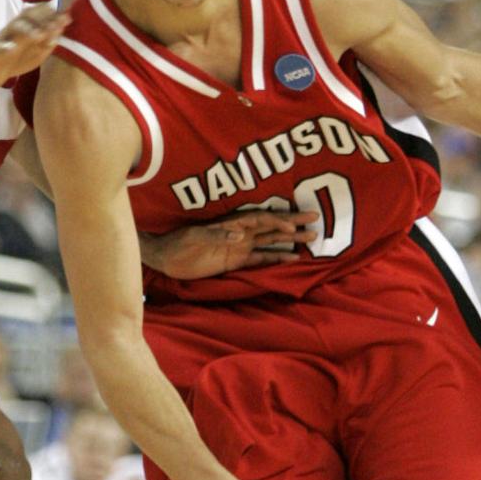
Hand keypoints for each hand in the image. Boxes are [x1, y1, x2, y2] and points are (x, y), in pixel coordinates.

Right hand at [0, 4, 69, 87]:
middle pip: (30, 19)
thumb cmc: (13, 54)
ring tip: (38, 34)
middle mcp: (15, 28)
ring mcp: (4, 39)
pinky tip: (10, 48)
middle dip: (45, 21)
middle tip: (60, 23)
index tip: (68, 18)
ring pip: (15, 31)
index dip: (53, 16)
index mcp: (25, 25)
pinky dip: (4, 48)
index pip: (39, 14)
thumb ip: (48, 31)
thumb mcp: (32, 43)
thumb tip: (67, 18)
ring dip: (27, 31)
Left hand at [142, 210, 318, 278]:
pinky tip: (292, 257)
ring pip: (271, 241)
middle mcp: (240, 232)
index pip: (262, 219)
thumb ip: (216, 234)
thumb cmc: (178, 241)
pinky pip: (260, 258)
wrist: (165, 255)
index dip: (280, 221)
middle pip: (272, 226)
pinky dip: (276, 257)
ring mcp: (239, 246)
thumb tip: (239, 235)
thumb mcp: (195, 236)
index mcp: (232, 223)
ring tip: (311, 239)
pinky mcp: (235, 260)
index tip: (297, 224)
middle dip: (294, 224)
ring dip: (290, 240)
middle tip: (315, 222)